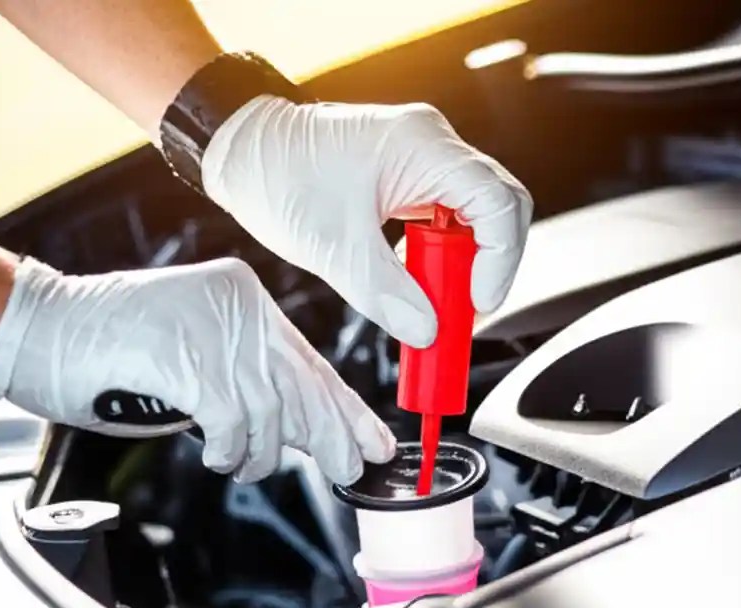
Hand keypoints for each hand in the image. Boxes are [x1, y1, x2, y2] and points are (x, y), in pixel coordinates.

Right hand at [0, 257, 394, 483]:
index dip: (347, 407)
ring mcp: (211, 327)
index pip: (312, 360)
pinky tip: (217, 455)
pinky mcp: (185, 356)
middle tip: (346, 467)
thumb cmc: (113, 348)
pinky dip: (229, 448)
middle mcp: (237, 304)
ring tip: (242, 463)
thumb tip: (308, 429)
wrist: (38, 330)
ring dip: (261, 451)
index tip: (373, 441)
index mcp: (243, 296)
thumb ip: (252, 381)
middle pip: (304, 384)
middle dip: (330, 435)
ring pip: (271, 408)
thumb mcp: (201, 357)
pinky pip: (231, 420)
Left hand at [200, 97, 532, 347]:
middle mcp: (434, 144)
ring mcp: (425, 158)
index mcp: (424, 146)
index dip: (500, 260)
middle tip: (460, 311)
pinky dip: (440, 254)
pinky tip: (415, 277)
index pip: (499, 204)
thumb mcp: (332, 246)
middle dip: (487, 266)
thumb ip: (387, 294)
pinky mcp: (411, 175)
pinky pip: (447, 217)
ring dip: (461, 263)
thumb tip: (428, 331)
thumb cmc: (275, 172)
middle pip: (498, 209)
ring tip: (433, 300)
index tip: (477, 303)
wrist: (239, 148)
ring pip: (476, 217)